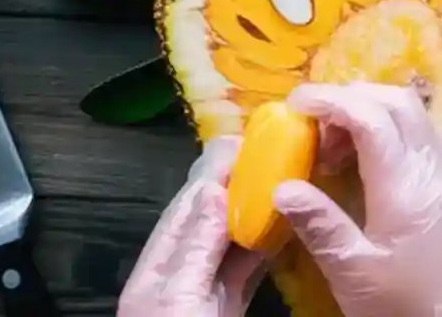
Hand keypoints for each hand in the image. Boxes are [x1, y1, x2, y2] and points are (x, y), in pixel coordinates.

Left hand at [117, 137, 264, 316]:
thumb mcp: (179, 297)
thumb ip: (196, 250)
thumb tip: (214, 191)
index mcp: (158, 265)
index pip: (186, 207)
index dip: (211, 172)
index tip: (240, 141)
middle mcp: (181, 271)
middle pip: (209, 218)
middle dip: (233, 185)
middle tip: (264, 149)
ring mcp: (204, 289)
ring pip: (231, 241)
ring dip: (253, 212)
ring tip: (279, 178)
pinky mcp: (227, 306)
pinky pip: (247, 269)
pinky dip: (265, 247)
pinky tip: (282, 228)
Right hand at [273, 82, 441, 316]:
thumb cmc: (405, 305)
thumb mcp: (354, 273)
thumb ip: (320, 225)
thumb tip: (281, 187)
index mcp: (405, 185)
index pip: (370, 116)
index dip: (331, 100)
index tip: (294, 105)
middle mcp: (430, 167)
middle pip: (396, 101)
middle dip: (350, 98)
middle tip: (313, 126)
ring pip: (411, 115)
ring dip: (369, 113)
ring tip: (332, 149)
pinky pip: (417, 135)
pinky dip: (386, 131)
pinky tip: (361, 164)